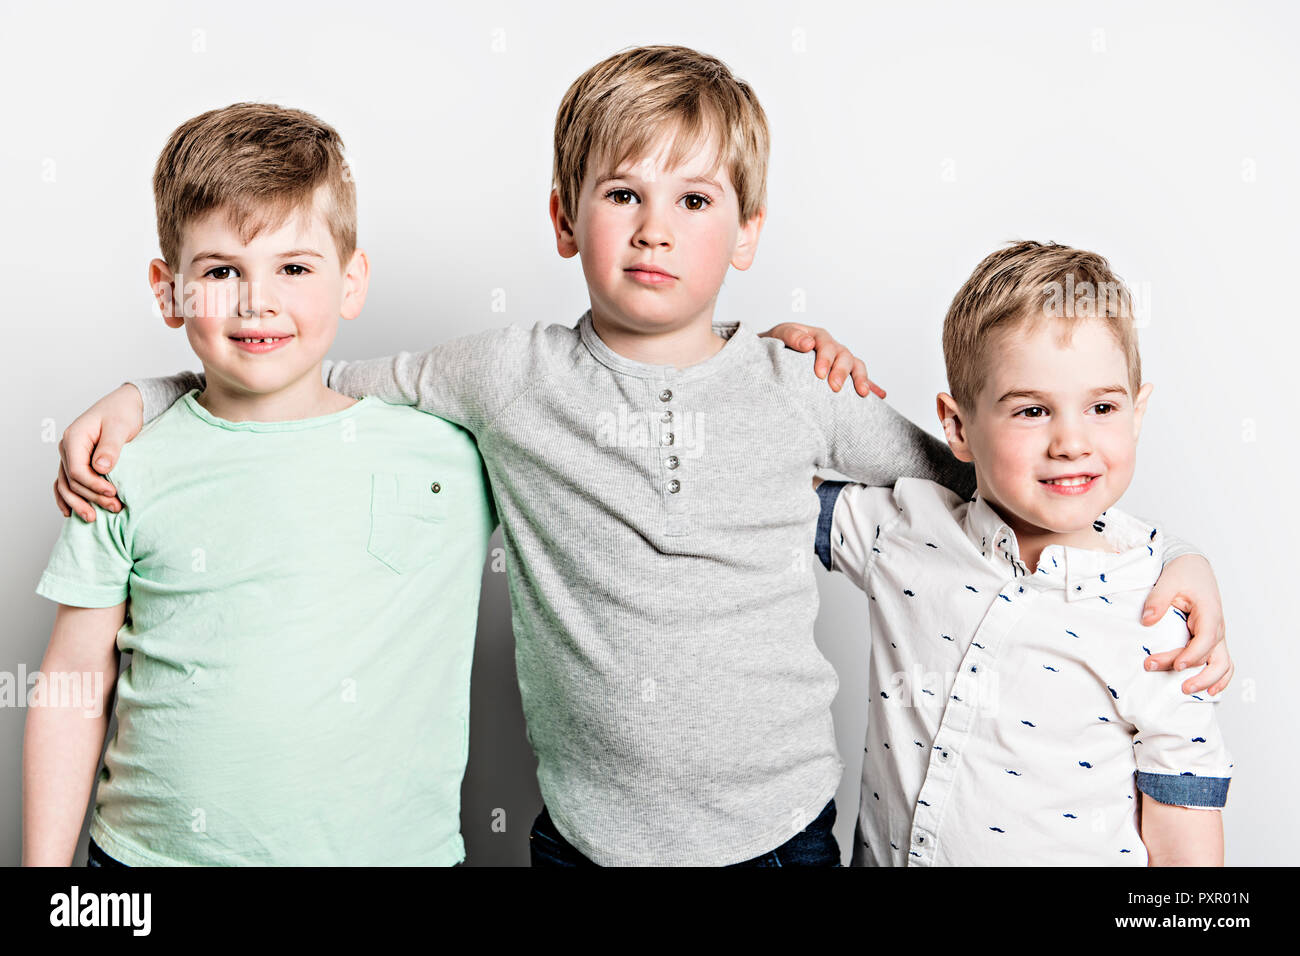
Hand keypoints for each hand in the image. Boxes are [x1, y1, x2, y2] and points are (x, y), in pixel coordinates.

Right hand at [53, 385, 143, 520]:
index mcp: (75, 437)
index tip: (113, 493)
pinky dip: (68, 498)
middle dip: (92, 497)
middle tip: (115, 508)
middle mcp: (68, 448)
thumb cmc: (123, 412)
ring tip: (94, 518)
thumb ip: (111, 447)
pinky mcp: (78, 462)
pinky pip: (66, 483)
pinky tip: (71, 513)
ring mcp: (70, 456)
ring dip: (80, 503)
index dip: (94, 485)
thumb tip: (100, 468)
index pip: (77, 470)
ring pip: (67, 485)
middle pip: (73, 481)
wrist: (126, 404)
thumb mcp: (120, 426)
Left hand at [760, 322, 885, 397]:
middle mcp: (833, 348)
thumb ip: (791, 336)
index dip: (825, 359)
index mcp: (818, 337)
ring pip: (856, 366)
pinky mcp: (843, 374)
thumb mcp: (780, 335)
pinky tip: (880, 396)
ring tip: (863, 393)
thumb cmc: (777, 344)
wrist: (774, 354)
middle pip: (844, 356)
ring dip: (861, 379)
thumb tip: (808, 344)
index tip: (819, 375)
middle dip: (841, 372)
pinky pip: (860, 379)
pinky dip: (872, 386)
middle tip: (835, 388)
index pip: (826, 345)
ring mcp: (840, 361)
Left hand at [1141, 554, 1232, 695]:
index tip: (1176, 665)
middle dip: (1201, 676)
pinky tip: (1209, 691)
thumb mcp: (1168, 581)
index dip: (1192, 655)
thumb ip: (1157, 600)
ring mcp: (1216, 635)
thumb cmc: (1183, 573)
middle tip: (1180, 686)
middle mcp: (1217, 627)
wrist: (1193, 566)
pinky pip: (1221, 662)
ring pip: (1223, 664)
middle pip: (1216, 658)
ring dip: (1209, 680)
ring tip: (1188, 690)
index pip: (1206, 640)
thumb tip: (1147, 620)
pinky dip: (1218, 678)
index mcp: (1209, 613)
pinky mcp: (1210, 639)